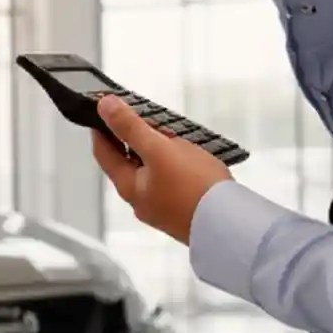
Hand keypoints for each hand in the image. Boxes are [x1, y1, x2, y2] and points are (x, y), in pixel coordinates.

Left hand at [92, 95, 232, 244]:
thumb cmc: (195, 190)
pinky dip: (174, 162)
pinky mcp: (184, 207)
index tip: (104, 110)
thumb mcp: (158, 150)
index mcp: (128, 187)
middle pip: (127, 161)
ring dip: (157, 148)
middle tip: (142, 116)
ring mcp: (163, 206)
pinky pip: (171, 179)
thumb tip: (105, 107)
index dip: (101, 128)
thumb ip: (130, 127)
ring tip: (171, 133)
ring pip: (152, 169)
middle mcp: (142, 200)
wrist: (232, 225)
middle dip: (133, 136)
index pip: (103, 152)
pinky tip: (189, 155)